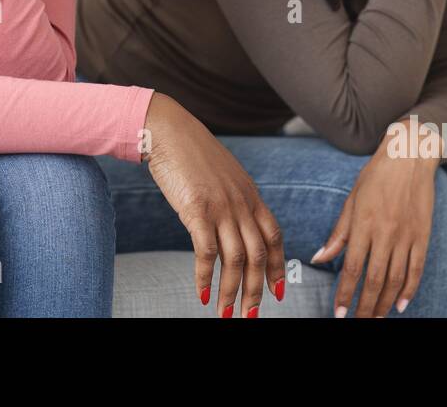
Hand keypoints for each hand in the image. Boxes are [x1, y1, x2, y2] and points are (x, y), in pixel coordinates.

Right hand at [141, 94, 286, 316]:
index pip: (274, 236)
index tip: (278, 291)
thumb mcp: (223, 176)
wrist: (169, 131)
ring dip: (232, 291)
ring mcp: (221, 207)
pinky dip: (205, 277)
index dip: (278, 266)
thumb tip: (234, 222)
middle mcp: (241, 203)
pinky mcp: (197, 210)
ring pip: (236, 260)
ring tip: (226, 313)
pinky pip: (206, 252)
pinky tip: (201, 294)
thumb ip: (233, 199)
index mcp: (250, 195)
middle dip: (257, 290)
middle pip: (258, 255)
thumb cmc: (191, 153)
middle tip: (251, 315)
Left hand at [312, 120, 441, 316]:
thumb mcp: (351, 200)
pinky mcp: (423, 236)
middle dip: (364, 306)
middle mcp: (386, 233)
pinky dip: (409, 290)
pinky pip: (417, 270)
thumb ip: (338, 233)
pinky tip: (401, 305)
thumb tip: (319, 258)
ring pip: (396, 280)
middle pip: (374, 280)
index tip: (338, 312)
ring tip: (375, 318)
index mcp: (363, 223)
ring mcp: (407, 236)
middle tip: (356, 321)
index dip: (344, 294)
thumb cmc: (376, 176)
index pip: (351, 268)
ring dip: (384, 304)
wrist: (410, 156)